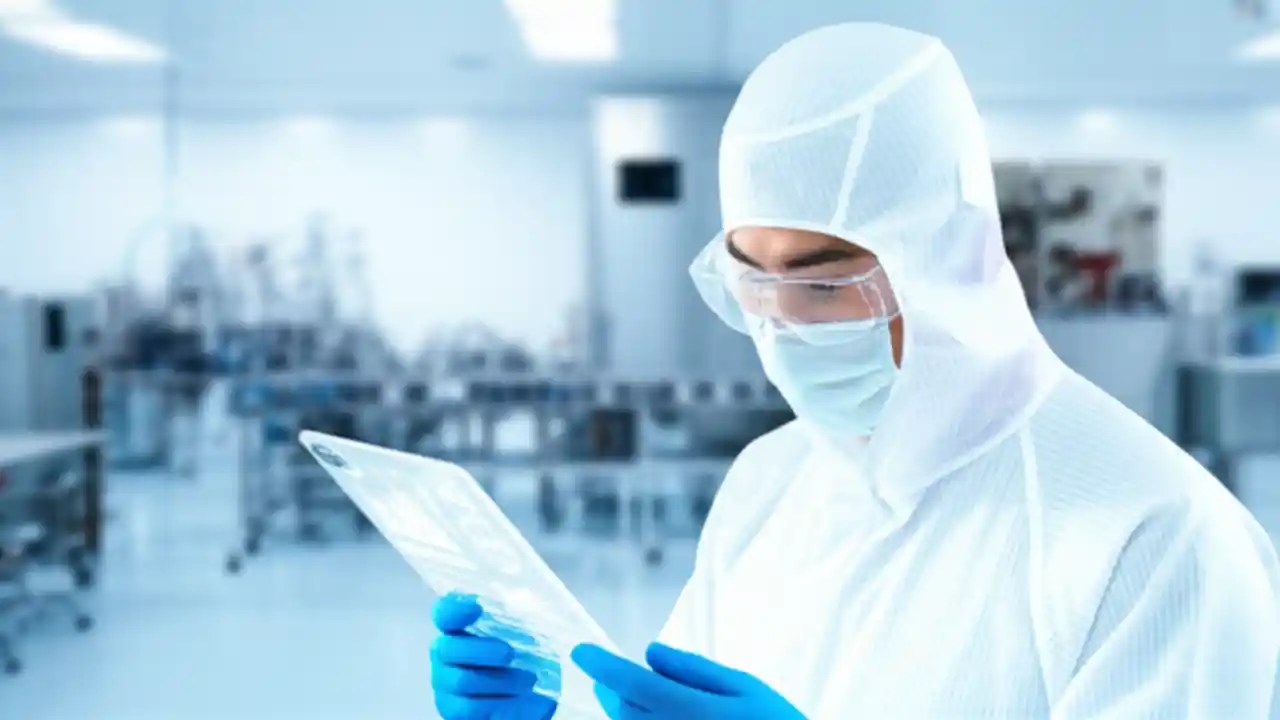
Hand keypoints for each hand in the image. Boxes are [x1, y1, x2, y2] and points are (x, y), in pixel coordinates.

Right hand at [430, 592, 557, 719]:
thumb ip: (526, 618)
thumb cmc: (525, 656)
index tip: (477, 608)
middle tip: (509, 653)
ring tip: (529, 679)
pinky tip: (520, 698)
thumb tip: (538, 612)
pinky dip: (500, 702)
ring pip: (462, 680)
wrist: (533, 695)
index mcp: (459, 626)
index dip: (454, 609)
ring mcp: (446, 682)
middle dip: (480, 650)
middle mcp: (445, 652)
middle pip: (447, 648)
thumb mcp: (530, 632)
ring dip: (500, 679)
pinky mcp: (454, 710)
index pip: (445, 612)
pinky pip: (471, 708)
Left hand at [571, 641, 805, 718]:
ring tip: (628, 697)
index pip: (633, 683)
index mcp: (693, 711)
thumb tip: (649, 652)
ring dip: (623, 711)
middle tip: (608, 676)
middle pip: (624, 710)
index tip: (581, 650)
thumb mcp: (743, 688)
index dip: (602, 664)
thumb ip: (693, 669)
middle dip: (612, 689)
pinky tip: (652, 718)